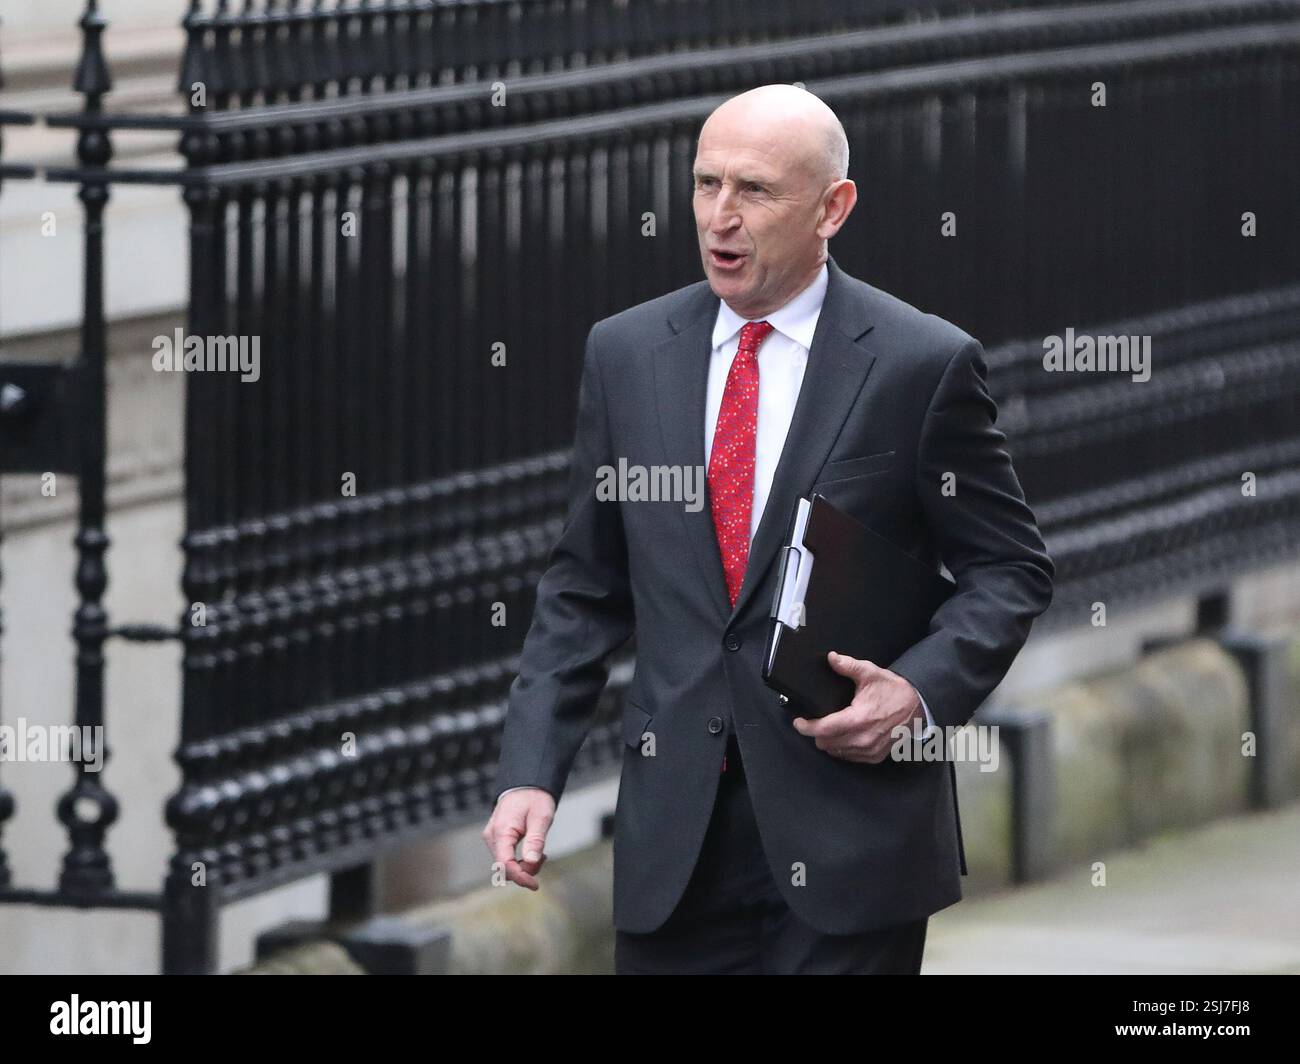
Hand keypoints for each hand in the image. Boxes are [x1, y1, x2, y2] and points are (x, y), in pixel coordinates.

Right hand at [482, 787, 555, 889]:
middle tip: (544, 857)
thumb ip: (535, 839)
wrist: (526, 783)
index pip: (505, 863)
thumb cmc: (534, 798)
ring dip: (523, 866)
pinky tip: (532, 852)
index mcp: (501, 831)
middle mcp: (492, 836)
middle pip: (505, 867)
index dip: (520, 877)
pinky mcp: (496, 838)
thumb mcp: (540, 817)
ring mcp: (492, 837)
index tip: (535, 885)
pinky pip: (506, 857)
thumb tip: (532, 861)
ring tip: (540, 852)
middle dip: (525, 870)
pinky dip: (519, 860)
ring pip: (505, 864)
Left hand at [791, 651, 924, 763]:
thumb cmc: (893, 690)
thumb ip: (848, 666)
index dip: (806, 727)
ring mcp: (870, 750)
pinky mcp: (875, 756)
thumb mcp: (871, 673)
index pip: (824, 729)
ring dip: (829, 742)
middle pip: (825, 744)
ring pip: (836, 752)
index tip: (798, 722)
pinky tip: (844, 736)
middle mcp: (863, 738)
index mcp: (858, 718)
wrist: (918, 707)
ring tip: (829, 728)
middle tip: (815, 721)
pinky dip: (842, 749)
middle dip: (816, 733)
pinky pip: (850, 757)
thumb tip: (831, 658)